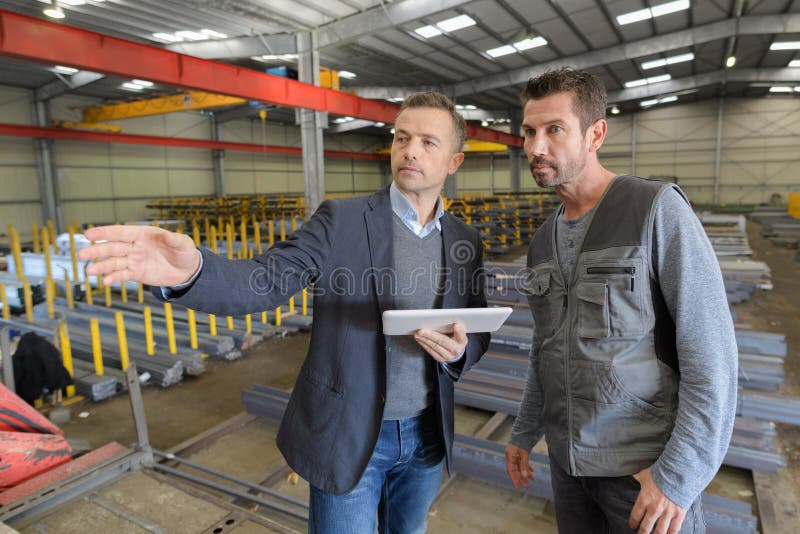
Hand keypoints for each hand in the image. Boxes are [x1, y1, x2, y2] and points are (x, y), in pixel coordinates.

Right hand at [77, 225, 200, 286]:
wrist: (188, 271)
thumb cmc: (185, 253)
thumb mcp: (183, 244)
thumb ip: (175, 240)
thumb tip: (168, 236)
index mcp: (144, 235)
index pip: (122, 232)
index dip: (105, 232)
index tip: (89, 234)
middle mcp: (136, 247)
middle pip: (112, 247)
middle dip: (97, 250)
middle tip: (82, 254)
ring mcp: (134, 260)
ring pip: (113, 262)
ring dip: (101, 266)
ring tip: (89, 271)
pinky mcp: (136, 273)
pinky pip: (122, 275)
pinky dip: (113, 278)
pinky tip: (105, 281)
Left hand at [413, 323, 466, 362]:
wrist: (456, 350)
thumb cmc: (455, 336)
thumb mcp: (457, 331)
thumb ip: (453, 326)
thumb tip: (440, 319)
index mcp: (462, 340)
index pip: (461, 335)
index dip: (458, 331)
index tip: (455, 325)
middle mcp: (457, 349)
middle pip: (443, 341)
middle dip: (430, 335)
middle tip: (420, 330)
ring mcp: (449, 356)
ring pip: (435, 347)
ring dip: (424, 340)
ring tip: (416, 333)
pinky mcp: (441, 359)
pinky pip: (431, 351)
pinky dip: (424, 344)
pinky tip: (419, 339)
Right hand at [504, 443, 534, 488]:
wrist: (523, 432)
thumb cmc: (521, 441)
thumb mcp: (524, 453)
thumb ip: (524, 465)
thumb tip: (525, 476)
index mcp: (510, 456)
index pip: (511, 470)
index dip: (514, 479)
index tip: (517, 487)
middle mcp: (511, 457)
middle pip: (515, 470)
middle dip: (521, 478)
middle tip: (527, 486)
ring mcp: (515, 456)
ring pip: (520, 467)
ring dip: (526, 473)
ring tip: (533, 479)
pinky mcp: (518, 455)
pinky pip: (522, 463)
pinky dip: (527, 467)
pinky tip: (532, 470)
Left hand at [628, 468, 685, 533]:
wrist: (678, 472)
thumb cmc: (660, 473)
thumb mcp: (644, 475)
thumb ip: (637, 478)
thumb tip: (631, 476)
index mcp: (644, 500)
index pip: (635, 517)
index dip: (633, 523)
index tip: (633, 526)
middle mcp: (654, 509)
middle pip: (646, 527)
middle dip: (642, 533)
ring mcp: (667, 513)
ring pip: (659, 531)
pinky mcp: (679, 514)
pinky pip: (674, 529)